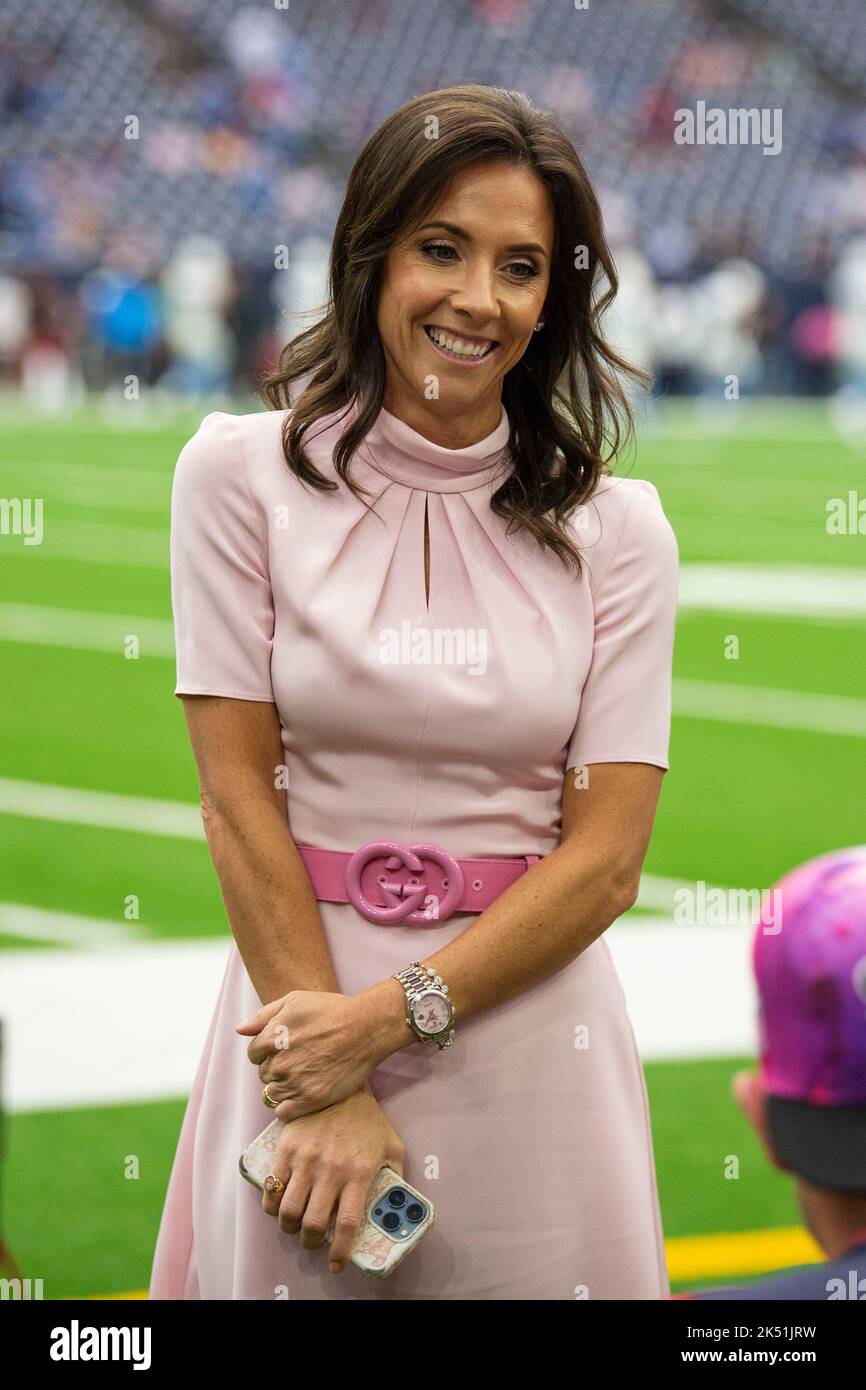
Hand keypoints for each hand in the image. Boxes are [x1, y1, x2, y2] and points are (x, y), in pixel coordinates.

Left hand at [235, 985, 397, 1120]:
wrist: (364, 1028)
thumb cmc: (332, 1010)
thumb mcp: (294, 1000)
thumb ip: (263, 1015)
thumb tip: (240, 1030)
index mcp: (271, 1038)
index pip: (254, 1054)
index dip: (268, 1051)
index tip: (285, 1050)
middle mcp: (278, 1062)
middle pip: (263, 1074)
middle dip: (277, 1069)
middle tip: (299, 1062)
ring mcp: (294, 1083)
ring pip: (272, 1094)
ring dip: (283, 1087)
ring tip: (303, 1078)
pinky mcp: (310, 1100)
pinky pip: (283, 1112)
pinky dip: (289, 1107)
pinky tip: (303, 1095)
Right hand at [261, 1084, 405, 1273]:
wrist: (341, 1085)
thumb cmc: (369, 1119)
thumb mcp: (392, 1146)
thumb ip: (395, 1175)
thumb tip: (395, 1205)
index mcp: (359, 1173)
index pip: (346, 1224)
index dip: (340, 1251)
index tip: (336, 1264)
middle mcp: (330, 1170)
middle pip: (312, 1224)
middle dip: (310, 1242)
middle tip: (312, 1242)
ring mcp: (305, 1159)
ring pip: (288, 1210)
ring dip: (289, 1227)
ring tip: (295, 1225)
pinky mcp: (287, 1148)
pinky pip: (271, 1186)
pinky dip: (271, 1204)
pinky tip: (279, 1206)